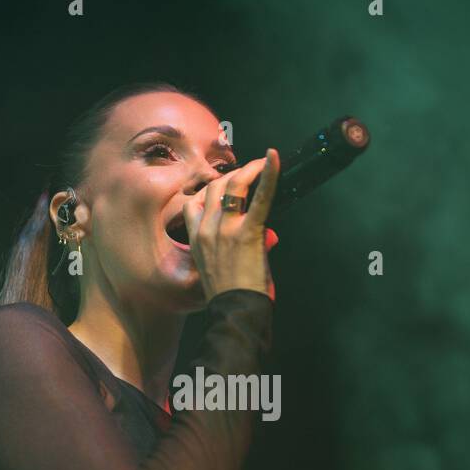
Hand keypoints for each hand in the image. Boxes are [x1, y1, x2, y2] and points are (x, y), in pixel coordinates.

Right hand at [183, 148, 280, 301]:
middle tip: (251, 171)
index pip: (195, 202)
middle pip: (215, 187)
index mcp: (196, 238)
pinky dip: (269, 175)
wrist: (235, 311)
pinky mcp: (248, 232)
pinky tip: (275, 159)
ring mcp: (226, 229)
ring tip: (263, 163)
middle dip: (234, 175)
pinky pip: (260, 197)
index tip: (226, 186)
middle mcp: (207, 229)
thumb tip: (268, 235)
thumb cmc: (228, 296)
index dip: (212, 189)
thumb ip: (231, 248)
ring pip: (233, 185)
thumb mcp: (215, 268)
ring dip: (249, 170)